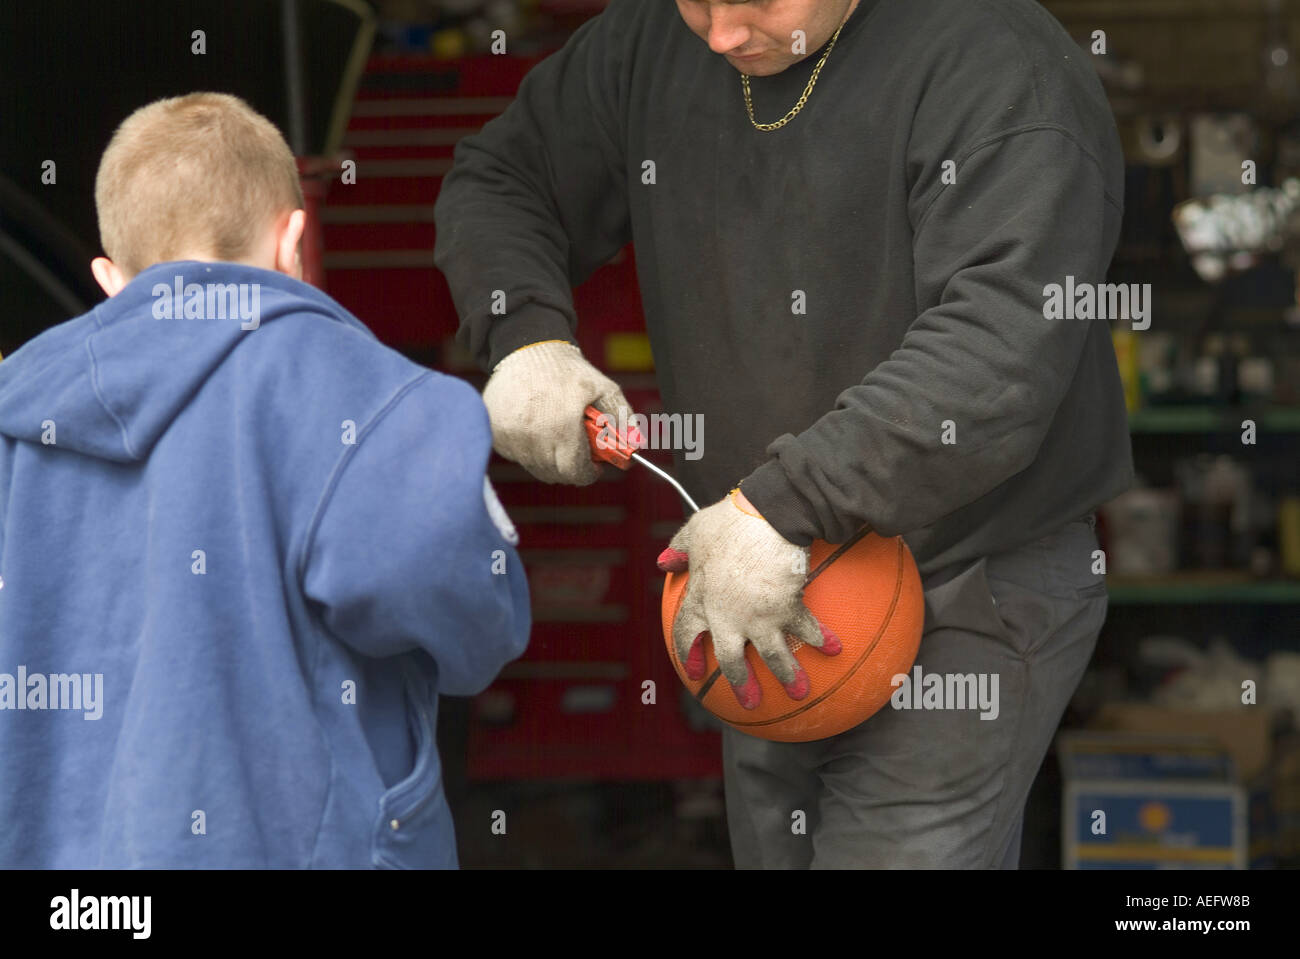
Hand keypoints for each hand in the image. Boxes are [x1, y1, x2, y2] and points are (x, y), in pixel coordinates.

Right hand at [481, 340, 634, 484]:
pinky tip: (534, 425)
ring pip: (536, 467)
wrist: (527, 348)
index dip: (589, 472)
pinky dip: (528, 447)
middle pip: (556, 474)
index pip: (575, 473)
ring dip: (549, 457)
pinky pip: (517, 455)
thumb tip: (635, 447)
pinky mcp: (496, 433)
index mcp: (561, 428)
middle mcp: (532, 437)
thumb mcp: (604, 388)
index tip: (594, 465)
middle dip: (571, 464)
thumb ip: (623, 419)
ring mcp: (510, 436)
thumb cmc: (567, 370)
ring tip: (554, 428)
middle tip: (576, 443)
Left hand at [656, 489, 841, 708]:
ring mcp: (757, 617)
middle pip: (730, 659)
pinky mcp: (786, 609)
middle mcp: (727, 615)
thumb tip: (663, 561)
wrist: (767, 516)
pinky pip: (805, 630)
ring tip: (799, 692)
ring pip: (771, 656)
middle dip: (740, 683)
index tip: (695, 671)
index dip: (689, 653)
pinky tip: (834, 649)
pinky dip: (820, 639)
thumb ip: (679, 547)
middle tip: (749, 701)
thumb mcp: (696, 528)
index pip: (687, 633)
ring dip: (786, 676)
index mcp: (701, 598)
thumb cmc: (730, 518)